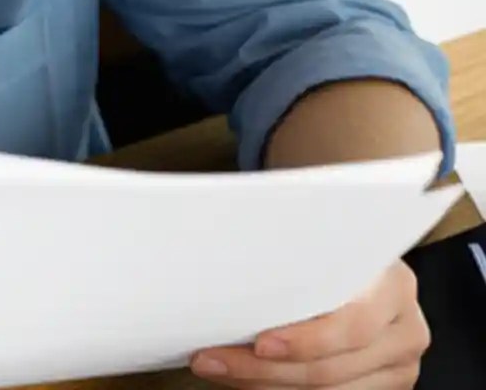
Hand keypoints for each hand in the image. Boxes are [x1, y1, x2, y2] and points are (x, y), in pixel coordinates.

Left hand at [189, 261, 428, 387]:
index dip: (306, 340)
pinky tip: (244, 378)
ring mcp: (397, 365)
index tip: (259, 343)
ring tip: (217, 366)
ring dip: (262, 384)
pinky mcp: (382, 386)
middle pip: (331, 367)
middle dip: (262, 368)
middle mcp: (405, 329)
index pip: (354, 324)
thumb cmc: (326, 251)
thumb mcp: (318, 241)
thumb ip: (294, 256)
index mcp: (393, 285)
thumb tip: (230, 264)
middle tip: (211, 359)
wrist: (356, 269)